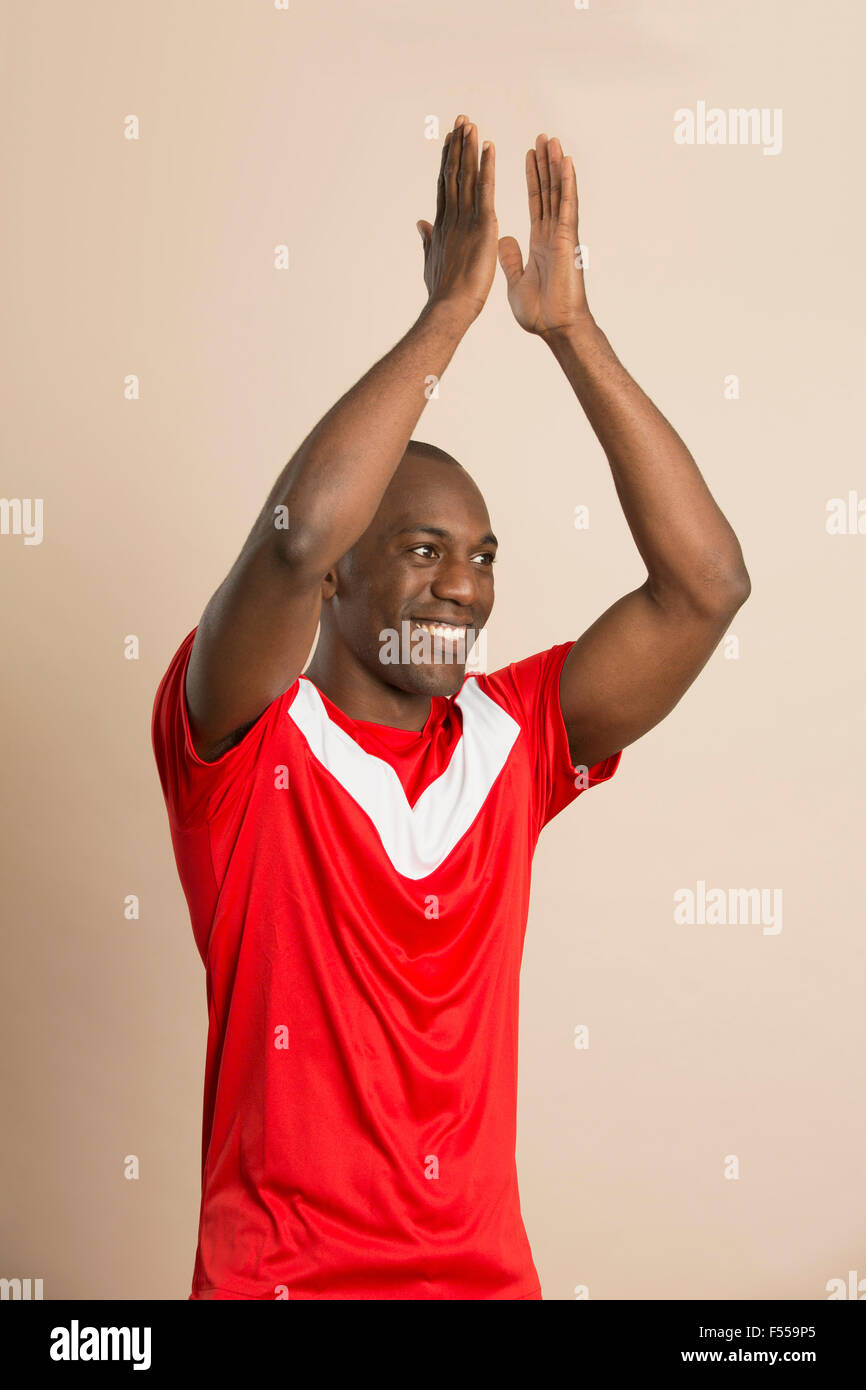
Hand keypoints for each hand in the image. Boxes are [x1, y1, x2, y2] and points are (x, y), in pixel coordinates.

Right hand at [416, 114, 497, 322]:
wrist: (450, 307)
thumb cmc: (442, 294)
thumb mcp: (431, 261)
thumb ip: (427, 239)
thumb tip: (420, 223)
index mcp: (443, 226)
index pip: (446, 187)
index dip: (448, 162)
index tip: (450, 141)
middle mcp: (451, 217)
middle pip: (453, 174)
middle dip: (457, 146)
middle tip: (461, 120)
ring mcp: (465, 219)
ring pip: (466, 177)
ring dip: (469, 148)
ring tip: (471, 124)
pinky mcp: (482, 225)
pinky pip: (485, 190)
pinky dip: (486, 167)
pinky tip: (488, 146)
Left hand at [498, 134, 591, 337]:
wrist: (555, 328)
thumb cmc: (540, 311)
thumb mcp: (515, 281)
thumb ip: (511, 259)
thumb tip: (503, 241)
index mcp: (540, 241)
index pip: (536, 201)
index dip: (533, 178)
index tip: (528, 155)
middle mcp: (552, 233)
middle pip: (548, 191)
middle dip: (544, 164)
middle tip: (541, 137)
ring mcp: (561, 234)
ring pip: (559, 192)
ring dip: (556, 165)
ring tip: (552, 140)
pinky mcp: (566, 239)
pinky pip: (566, 205)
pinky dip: (567, 182)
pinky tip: (565, 162)